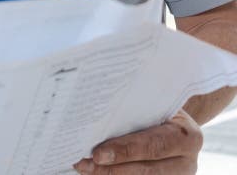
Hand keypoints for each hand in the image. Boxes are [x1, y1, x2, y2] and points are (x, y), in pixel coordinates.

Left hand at [73, 109, 201, 173]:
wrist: (176, 123)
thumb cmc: (159, 109)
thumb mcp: (155, 105)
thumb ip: (135, 111)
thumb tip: (96, 114)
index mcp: (187, 136)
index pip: (153, 146)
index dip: (125, 151)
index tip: (98, 154)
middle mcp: (188, 161)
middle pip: (147, 170)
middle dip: (112, 169)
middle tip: (85, 165)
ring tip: (85, 169)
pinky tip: (96, 173)